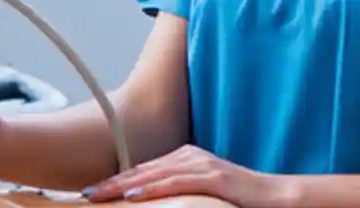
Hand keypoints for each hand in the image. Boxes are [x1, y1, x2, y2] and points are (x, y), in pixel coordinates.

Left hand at [81, 144, 278, 205]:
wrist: (274, 197)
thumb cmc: (237, 198)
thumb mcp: (200, 193)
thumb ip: (176, 192)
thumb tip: (148, 204)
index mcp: (184, 159)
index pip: (142, 170)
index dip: (116, 180)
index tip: (92, 191)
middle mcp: (189, 156)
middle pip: (142, 170)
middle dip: (111, 182)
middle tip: (85, 194)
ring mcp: (201, 164)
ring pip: (153, 174)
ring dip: (123, 186)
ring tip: (99, 194)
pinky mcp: (213, 177)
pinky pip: (175, 182)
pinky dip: (152, 189)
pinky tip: (132, 195)